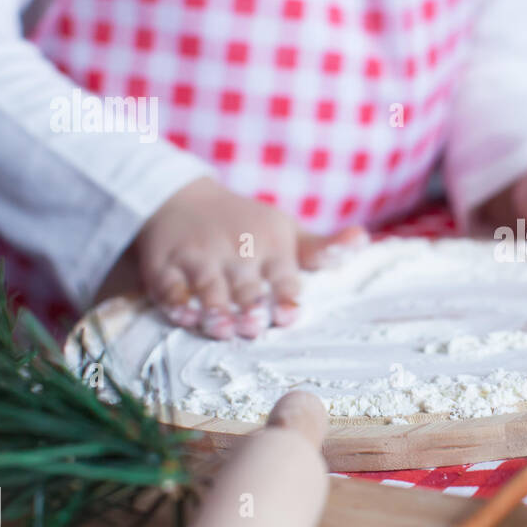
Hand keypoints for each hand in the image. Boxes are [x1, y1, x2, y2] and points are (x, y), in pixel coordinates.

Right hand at [132, 178, 362, 338]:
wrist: (180, 198)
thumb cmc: (246, 226)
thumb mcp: (285, 232)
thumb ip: (321, 248)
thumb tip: (363, 239)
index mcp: (270, 246)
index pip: (283, 275)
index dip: (286, 295)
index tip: (288, 315)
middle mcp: (235, 251)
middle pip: (244, 285)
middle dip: (249, 305)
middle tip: (253, 326)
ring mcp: (198, 257)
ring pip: (207, 286)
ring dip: (214, 307)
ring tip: (220, 328)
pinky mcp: (164, 264)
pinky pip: (168, 285)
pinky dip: (174, 300)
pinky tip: (182, 316)